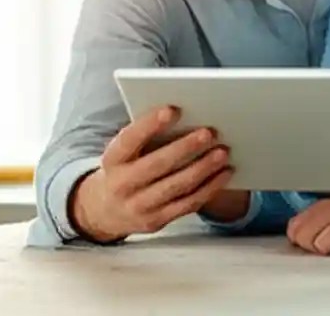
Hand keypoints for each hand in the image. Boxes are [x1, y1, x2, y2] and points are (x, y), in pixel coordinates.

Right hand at [71, 106, 232, 242]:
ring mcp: (139, 206)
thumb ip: (146, 138)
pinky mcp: (157, 221)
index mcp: (112, 160)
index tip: (173, 109)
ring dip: (203, 168)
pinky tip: (224, 174)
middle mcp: (122, 185)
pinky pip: (188, 204)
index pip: (129, 140)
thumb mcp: (124, 152)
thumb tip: (186, 117)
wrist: (106, 211)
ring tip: (223, 152)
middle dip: (185, 148)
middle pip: (156, 165)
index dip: (149, 124)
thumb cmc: (124, 169)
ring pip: (176, 186)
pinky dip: (209, 188)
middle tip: (208, 133)